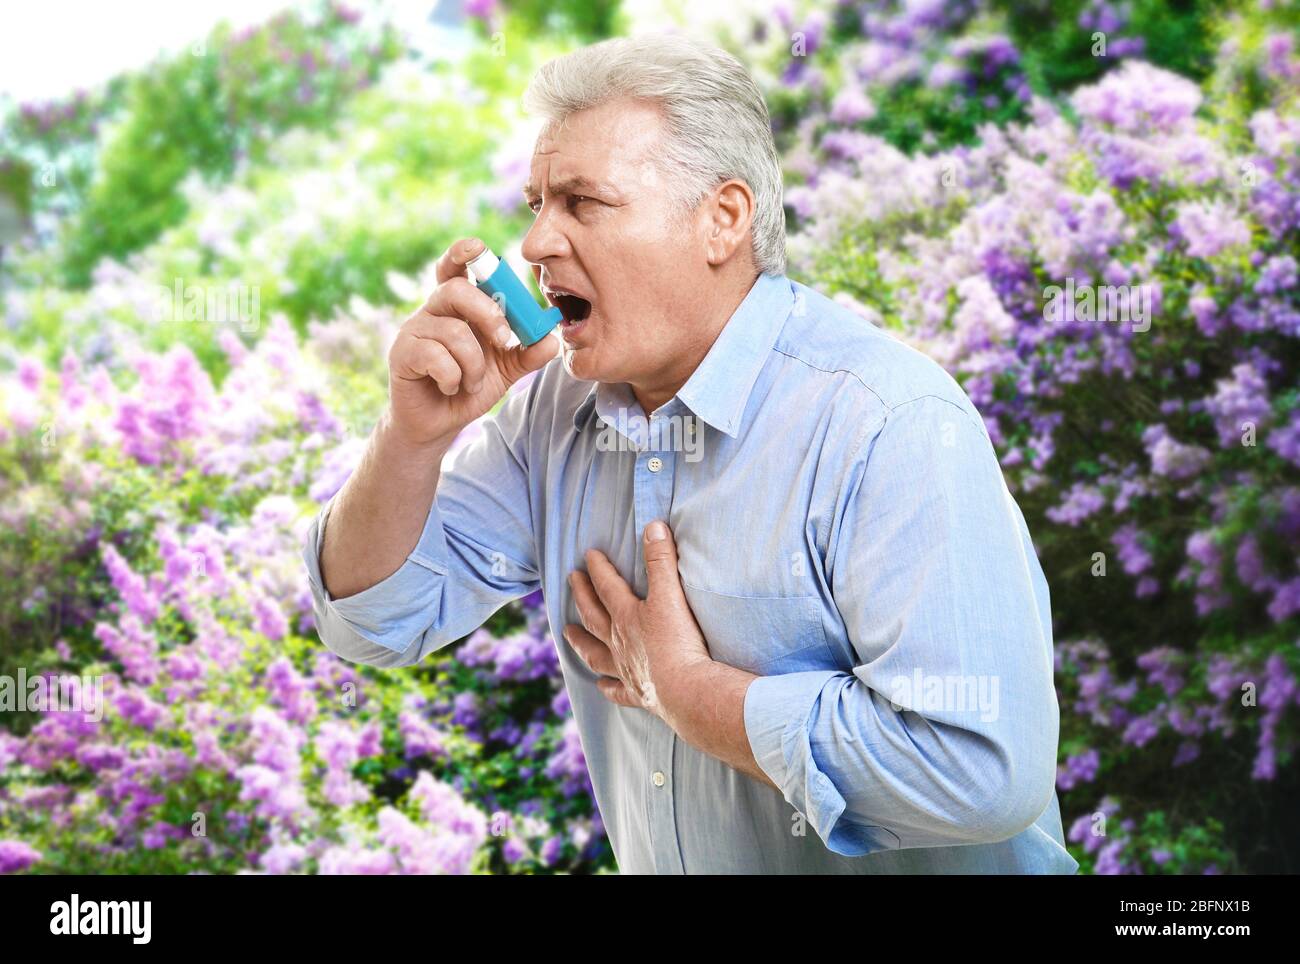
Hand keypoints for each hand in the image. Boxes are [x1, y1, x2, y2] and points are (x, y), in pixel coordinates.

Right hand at [386, 237, 559, 449]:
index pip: (456, 268)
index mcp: (457, 307)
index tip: (479, 248)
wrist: (440, 424)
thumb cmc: (468, 388)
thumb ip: (528, 353)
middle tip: (503, 340)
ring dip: (473, 364)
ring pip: (453, 331)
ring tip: (472, 383)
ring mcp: (414, 330)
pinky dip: (453, 377)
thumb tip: (552, 339)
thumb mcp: (506, 370)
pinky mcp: (402, 354)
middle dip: (488, 314)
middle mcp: (433, 310)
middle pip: (456, 290)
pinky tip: (450, 387)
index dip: (463, 253)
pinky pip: (435, 357)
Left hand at [563, 520, 712, 726]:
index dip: (598, 569)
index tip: (587, 555)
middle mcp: (619, 643)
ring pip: (595, 653)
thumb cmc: (678, 642)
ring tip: (568, 633)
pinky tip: (601, 686)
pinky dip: (608, 688)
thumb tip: (653, 526)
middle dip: (582, 596)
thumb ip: (661, 560)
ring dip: (581, 641)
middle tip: (571, 581)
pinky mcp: (638, 693)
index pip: (607, 586)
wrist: (686, 690)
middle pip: (593, 616)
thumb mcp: (670, 595)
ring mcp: (625, 669)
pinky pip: (618, 690)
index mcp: (626, 616)